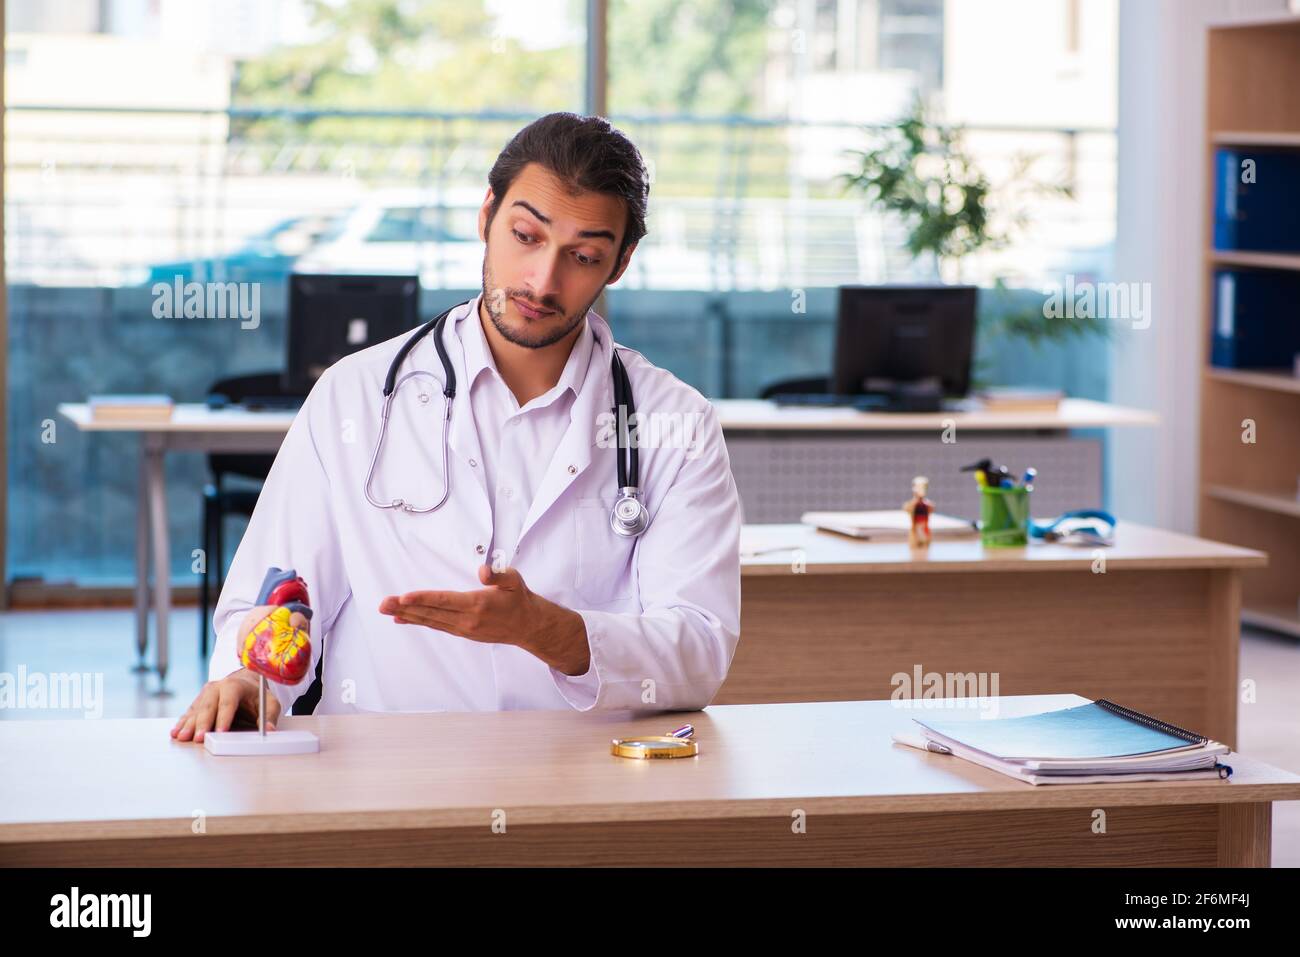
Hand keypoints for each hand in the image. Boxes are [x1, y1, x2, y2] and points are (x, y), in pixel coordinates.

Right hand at [170, 605, 287, 741]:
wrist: (245, 682)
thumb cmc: (257, 695)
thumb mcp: (269, 703)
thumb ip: (270, 717)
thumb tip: (269, 731)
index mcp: (234, 685)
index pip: (228, 702)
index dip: (224, 717)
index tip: (221, 732)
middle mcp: (217, 687)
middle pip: (208, 706)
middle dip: (203, 723)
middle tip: (199, 738)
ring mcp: (205, 694)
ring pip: (196, 710)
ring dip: (189, 725)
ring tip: (182, 737)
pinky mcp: (198, 701)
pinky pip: (189, 713)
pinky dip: (182, 723)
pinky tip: (175, 732)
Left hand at [378, 564, 590, 674]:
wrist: (528, 626)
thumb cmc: (518, 599)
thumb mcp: (513, 580)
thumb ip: (498, 574)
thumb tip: (483, 571)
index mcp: (477, 604)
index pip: (444, 600)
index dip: (422, 598)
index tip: (403, 597)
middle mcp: (466, 620)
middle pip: (431, 612)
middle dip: (405, 607)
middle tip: (383, 603)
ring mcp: (463, 628)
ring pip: (430, 620)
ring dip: (408, 614)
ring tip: (387, 610)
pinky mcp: (462, 632)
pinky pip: (436, 626)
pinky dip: (418, 621)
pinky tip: (403, 618)